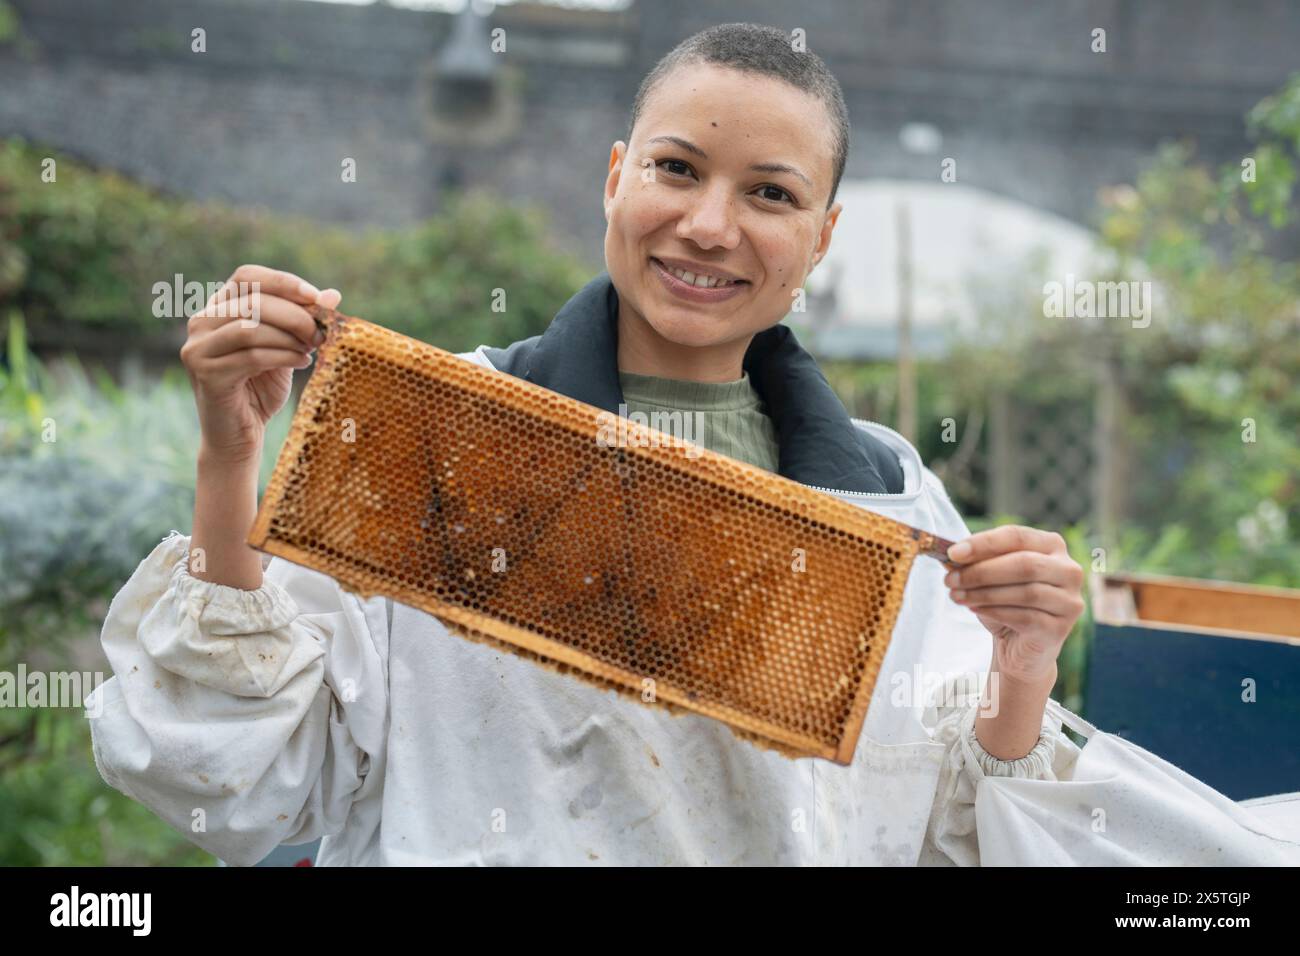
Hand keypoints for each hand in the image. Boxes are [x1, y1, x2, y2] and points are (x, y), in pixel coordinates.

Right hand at [180, 264, 341, 466]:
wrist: (239, 436)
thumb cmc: (261, 389)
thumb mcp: (286, 348)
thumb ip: (303, 321)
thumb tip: (333, 295)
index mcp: (217, 308)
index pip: (246, 276)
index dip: (282, 281)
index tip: (316, 296)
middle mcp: (200, 322)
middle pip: (252, 301)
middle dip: (295, 315)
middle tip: (321, 332)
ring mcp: (198, 347)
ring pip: (251, 328)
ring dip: (290, 337)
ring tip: (311, 350)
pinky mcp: (205, 373)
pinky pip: (252, 356)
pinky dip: (283, 357)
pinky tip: (302, 363)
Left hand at [943, 525, 1084, 684]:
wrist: (1021, 647)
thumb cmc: (1006, 603)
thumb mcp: (989, 577)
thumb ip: (974, 563)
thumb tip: (949, 555)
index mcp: (1052, 546)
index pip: (1017, 536)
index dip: (983, 543)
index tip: (953, 553)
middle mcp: (1069, 570)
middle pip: (1024, 564)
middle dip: (981, 571)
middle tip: (950, 579)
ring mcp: (1069, 600)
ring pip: (1026, 592)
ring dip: (984, 593)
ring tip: (957, 596)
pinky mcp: (1061, 628)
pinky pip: (1026, 617)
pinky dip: (995, 611)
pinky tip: (975, 609)